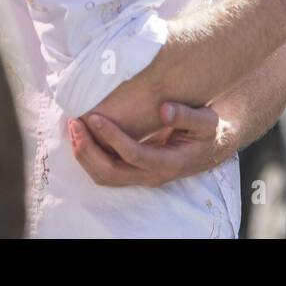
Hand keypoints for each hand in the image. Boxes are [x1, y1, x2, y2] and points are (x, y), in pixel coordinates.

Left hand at [68, 102, 228, 187]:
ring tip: (74, 128)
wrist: (212, 148)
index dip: (112, 137)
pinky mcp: (134, 172)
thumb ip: (186, 116)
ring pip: (104, 176)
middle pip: (110, 173)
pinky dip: (90, 156)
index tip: (95, 117)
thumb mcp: (207, 122)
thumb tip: (164, 109)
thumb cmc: (209, 132)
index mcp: (169, 163)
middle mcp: (152, 175)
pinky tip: (83, 135)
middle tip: (75, 123)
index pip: (133, 154)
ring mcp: (141, 176)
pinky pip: (106, 171)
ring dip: (84, 154)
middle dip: (88, 149)